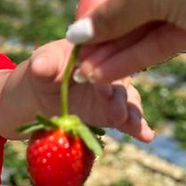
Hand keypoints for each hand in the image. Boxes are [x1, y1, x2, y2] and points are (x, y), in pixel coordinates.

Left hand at [27, 40, 153, 142]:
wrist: (42, 95)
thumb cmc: (44, 70)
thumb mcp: (41, 63)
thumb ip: (43, 64)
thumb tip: (39, 66)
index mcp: (97, 49)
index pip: (105, 58)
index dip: (104, 72)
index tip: (102, 87)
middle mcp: (112, 69)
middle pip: (121, 81)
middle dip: (119, 97)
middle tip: (118, 112)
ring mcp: (115, 92)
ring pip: (128, 101)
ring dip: (132, 113)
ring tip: (134, 125)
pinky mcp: (115, 112)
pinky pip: (128, 119)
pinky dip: (138, 127)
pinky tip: (146, 136)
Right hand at [67, 0, 185, 83]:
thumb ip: (113, 13)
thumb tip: (78, 35)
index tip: (79, 29)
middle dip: (109, 29)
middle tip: (83, 61)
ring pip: (156, 11)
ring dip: (125, 44)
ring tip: (93, 74)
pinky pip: (177, 24)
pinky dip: (149, 46)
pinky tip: (118, 69)